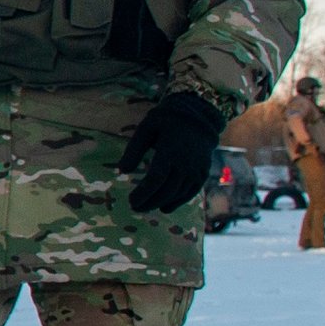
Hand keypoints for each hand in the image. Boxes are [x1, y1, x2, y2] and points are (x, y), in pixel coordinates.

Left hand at [120, 91, 222, 213]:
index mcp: (170, 151)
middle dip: (149, 202)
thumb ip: (134, 150)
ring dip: (161, 203)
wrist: (199, 117)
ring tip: (145, 208)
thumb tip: (122, 171)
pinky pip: (191, 191)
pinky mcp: (203, 172)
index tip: (131, 201)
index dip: (143, 193)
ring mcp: (196, 169)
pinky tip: (165, 208)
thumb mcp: (146, 128)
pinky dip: (178, 202)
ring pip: (179, 193)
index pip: (156, 179)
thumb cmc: (167, 121)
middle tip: (134, 207)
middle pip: (167, 190)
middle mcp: (186, 163)